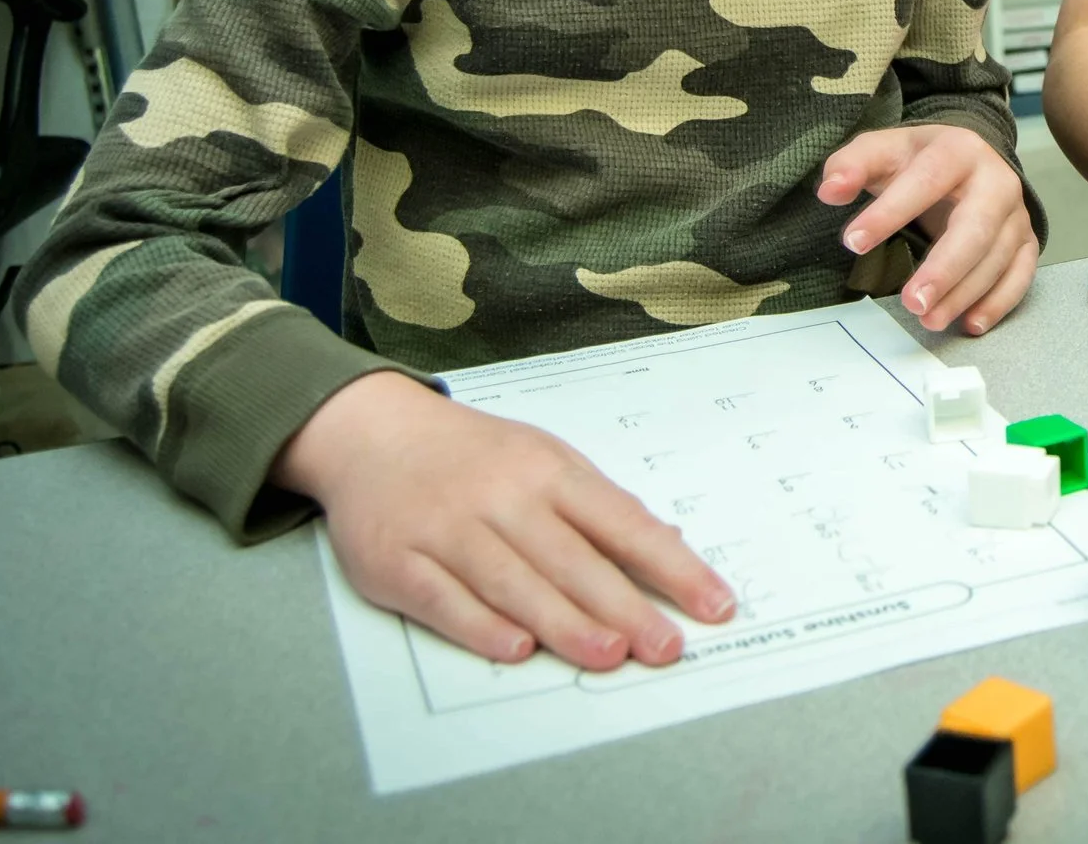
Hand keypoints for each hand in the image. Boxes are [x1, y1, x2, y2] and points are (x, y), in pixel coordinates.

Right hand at [273, 372, 735, 670]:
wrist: (373, 433)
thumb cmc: (475, 455)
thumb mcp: (545, 460)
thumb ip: (601, 506)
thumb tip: (669, 546)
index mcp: (550, 471)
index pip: (624, 523)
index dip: (673, 566)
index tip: (714, 604)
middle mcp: (503, 498)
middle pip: (572, 559)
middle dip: (625, 606)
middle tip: (667, 646)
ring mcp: (448, 529)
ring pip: (514, 582)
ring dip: (565, 623)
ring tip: (610, 655)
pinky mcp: (398, 561)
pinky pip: (446, 599)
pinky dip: (481, 626)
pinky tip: (517, 650)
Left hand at [819, 124, 1037, 335]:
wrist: (970, 156)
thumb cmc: (920, 159)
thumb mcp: (883, 149)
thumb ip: (851, 165)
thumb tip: (830, 190)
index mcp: (959, 150)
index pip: (926, 180)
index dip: (891, 212)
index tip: (854, 242)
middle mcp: (997, 181)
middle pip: (977, 227)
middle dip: (945, 268)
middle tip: (912, 302)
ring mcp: (1015, 214)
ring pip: (998, 258)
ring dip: (965, 293)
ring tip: (928, 319)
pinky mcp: (1025, 241)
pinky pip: (1021, 276)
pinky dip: (999, 303)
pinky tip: (970, 323)